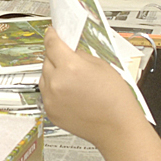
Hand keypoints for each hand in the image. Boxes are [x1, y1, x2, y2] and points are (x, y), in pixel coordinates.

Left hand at [39, 28, 144, 145]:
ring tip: (74, 82)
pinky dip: (54, 90)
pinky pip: (46, 93)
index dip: (51, 35)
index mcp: (70, 67)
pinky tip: (71, 94)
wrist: (117, 128)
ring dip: (54, 74)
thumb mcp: (102, 66)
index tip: (51, 32)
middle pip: (47, 60)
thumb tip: (69, 49)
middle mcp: (56, 83)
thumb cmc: (115, 100)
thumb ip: (81, 55)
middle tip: (70, 61)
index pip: (52, 44)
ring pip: (44, 77)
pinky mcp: (50, 111)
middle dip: (56, 57)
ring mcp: (51, 98)